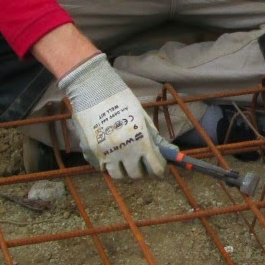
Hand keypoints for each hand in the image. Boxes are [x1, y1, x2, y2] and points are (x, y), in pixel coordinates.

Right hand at [57, 53, 166, 180]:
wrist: (92, 89)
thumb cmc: (122, 101)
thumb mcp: (142, 118)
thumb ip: (156, 138)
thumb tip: (173, 153)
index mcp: (141, 141)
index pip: (155, 167)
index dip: (160, 170)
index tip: (159, 169)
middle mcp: (124, 151)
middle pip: (136, 174)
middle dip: (141, 169)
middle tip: (141, 161)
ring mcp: (106, 154)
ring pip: (118, 175)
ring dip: (124, 169)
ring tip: (124, 158)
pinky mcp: (91, 153)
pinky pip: (102, 167)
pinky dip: (107, 163)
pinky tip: (109, 152)